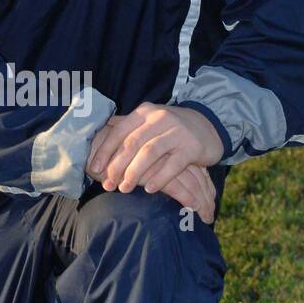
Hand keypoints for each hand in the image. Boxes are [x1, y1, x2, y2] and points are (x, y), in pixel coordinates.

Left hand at [85, 102, 222, 213]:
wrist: (208, 125)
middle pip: (132, 143)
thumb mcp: (149, 123)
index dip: (105, 150)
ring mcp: (177, 132)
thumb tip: (97, 138)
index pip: (120, 131)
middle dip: (117, 165)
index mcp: (144, 113)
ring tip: (124, 188)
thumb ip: (127, 129)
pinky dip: (159, 178)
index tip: (94, 168)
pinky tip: (150, 189)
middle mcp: (159, 118)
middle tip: (107, 184)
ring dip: (134, 173)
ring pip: (149, 153)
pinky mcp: (192, 147)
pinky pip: (172, 164)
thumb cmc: (170, 129)